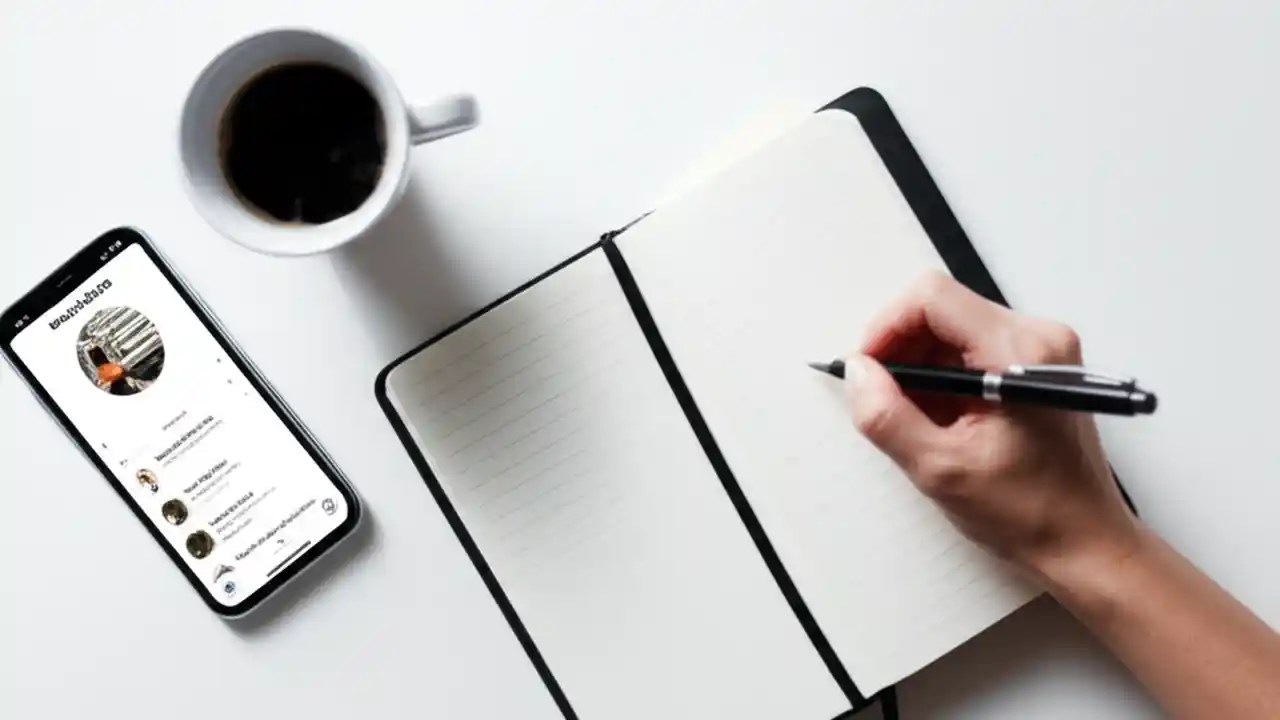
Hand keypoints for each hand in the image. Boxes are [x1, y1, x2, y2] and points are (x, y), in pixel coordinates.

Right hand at [844, 271, 1138, 579]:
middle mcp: (1038, 339)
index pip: (933, 298)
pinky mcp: (1038, 368)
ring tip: (914, 418)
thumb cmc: (1031, 513)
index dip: (886, 327)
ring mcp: (1042, 351)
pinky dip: (944, 378)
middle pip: (943, 309)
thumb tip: (858, 374)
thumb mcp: (941, 470)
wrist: (1085, 544)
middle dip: (901, 349)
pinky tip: (941, 420)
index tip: (867, 367)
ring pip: (954, 329)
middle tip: (882, 398)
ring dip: (920, 367)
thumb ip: (887, 417)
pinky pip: (973, 350)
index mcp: (1019, 354)